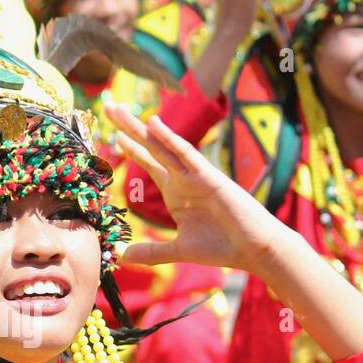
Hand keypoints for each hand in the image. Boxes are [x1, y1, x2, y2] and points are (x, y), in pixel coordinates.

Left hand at [106, 103, 287, 273]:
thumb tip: (123, 256)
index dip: (131, 147)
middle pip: (151, 147)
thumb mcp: (178, 250)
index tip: (112, 133)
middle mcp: (183, 178)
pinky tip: (153, 124)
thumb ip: (151, 252)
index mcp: (175, 191)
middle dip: (130, 128)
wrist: (253, 249)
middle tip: (109, 107)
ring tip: (121, 110)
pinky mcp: (210, 178)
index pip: (149, 162)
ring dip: (142, 128)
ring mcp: (195, 176)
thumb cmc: (221, 246)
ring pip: (163, 146)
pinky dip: (170, 140)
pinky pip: (186, 155)